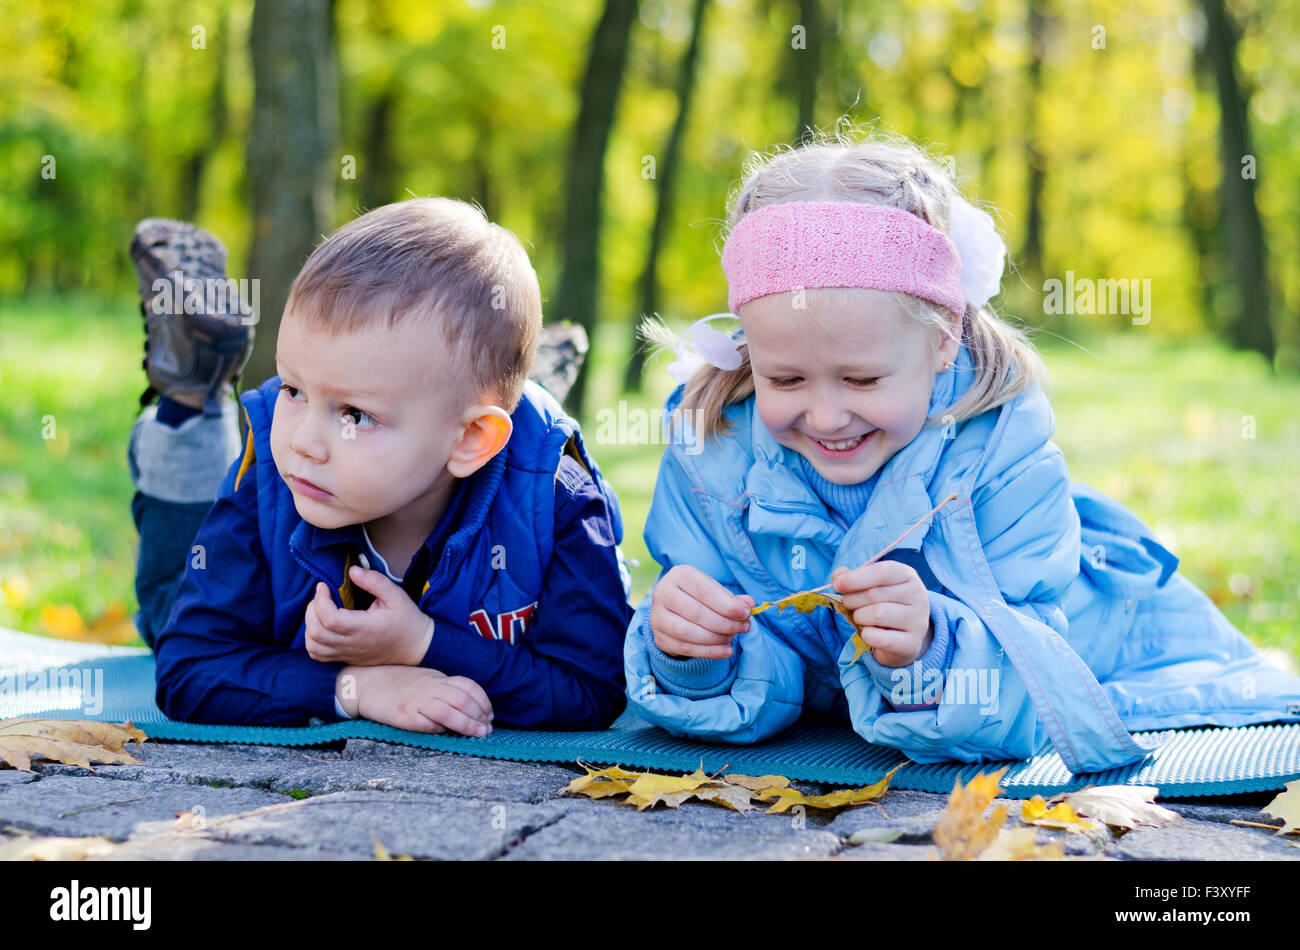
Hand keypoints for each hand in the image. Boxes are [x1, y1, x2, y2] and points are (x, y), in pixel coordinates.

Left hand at [305, 566, 434, 666]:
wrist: (416, 647)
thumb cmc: (407, 620)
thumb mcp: (396, 596)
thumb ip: (374, 581)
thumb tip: (352, 570)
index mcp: (364, 628)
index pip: (330, 619)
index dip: (320, 600)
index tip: (324, 586)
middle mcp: (353, 644)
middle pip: (316, 633)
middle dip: (311, 610)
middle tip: (321, 596)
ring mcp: (348, 654)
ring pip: (313, 646)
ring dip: (310, 626)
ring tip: (320, 611)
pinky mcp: (346, 658)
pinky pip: (318, 655)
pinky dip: (313, 641)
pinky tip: (322, 627)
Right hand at [336, 665, 493, 735]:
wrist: (367, 682)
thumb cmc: (400, 683)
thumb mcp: (427, 679)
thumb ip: (446, 689)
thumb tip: (471, 707)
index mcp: (437, 678)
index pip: (468, 686)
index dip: (483, 701)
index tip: (490, 715)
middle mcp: (429, 687)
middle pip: (463, 699)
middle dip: (479, 715)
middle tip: (487, 729)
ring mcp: (416, 701)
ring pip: (448, 711)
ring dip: (467, 725)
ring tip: (478, 734)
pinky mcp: (403, 715)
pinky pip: (426, 723)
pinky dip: (440, 729)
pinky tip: (447, 734)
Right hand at [649, 565, 753, 658]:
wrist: (674, 610)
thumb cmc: (699, 598)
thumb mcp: (716, 592)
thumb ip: (733, 599)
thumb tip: (749, 604)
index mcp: (679, 575)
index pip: (704, 590)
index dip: (727, 604)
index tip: (746, 613)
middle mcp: (663, 592)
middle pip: (696, 612)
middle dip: (725, 623)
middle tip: (744, 628)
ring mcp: (657, 616)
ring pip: (687, 632)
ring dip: (716, 638)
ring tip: (733, 637)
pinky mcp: (659, 637)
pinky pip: (685, 648)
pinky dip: (709, 652)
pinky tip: (726, 651)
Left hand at [832, 561, 932, 666]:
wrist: (902, 639)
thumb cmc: (882, 605)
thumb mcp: (868, 586)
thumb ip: (850, 578)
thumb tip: (838, 578)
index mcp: (907, 576)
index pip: (882, 571)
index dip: (855, 578)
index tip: (837, 586)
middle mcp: (918, 595)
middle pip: (874, 594)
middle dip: (852, 600)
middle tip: (848, 605)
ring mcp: (918, 621)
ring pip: (877, 614)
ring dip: (859, 617)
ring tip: (860, 619)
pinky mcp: (912, 644)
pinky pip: (880, 638)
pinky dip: (867, 636)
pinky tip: (869, 634)